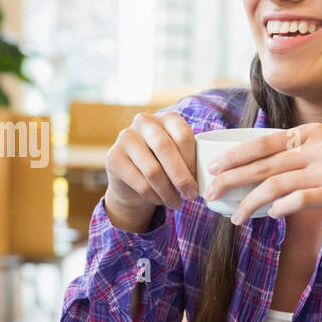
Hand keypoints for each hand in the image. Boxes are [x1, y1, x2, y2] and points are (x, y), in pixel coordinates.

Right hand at [102, 111, 198, 231]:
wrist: (131, 175)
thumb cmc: (163, 164)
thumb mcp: (179, 156)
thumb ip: (192, 159)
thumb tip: (208, 177)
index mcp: (167, 118)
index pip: (183, 137)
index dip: (192, 162)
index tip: (199, 181)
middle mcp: (144, 122)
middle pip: (165, 149)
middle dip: (181, 177)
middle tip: (191, 196)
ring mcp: (126, 137)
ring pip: (152, 170)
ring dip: (168, 192)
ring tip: (177, 204)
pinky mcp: (113, 157)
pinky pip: (139, 182)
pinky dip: (153, 196)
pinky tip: (160, 200)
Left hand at [203, 123, 321, 241]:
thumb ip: (294, 153)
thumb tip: (251, 164)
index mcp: (311, 132)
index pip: (262, 142)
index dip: (234, 155)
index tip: (212, 167)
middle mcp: (319, 147)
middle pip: (263, 164)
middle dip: (231, 179)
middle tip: (211, 193)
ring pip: (276, 185)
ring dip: (250, 203)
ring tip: (236, 217)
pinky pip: (300, 199)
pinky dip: (280, 207)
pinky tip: (269, 215)